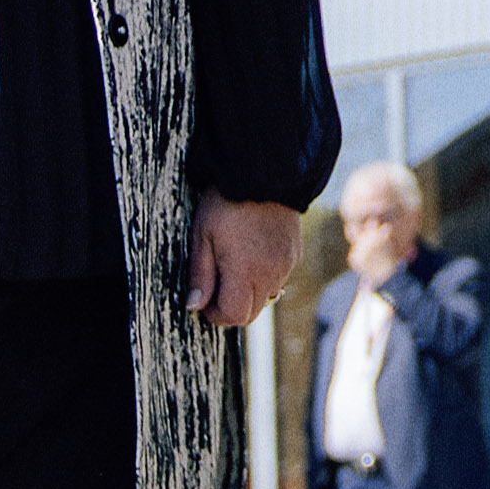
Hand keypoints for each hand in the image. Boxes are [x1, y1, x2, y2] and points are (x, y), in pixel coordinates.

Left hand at [188, 197, 298, 324]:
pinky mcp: (295, 253)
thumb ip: (200, 274)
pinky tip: (252, 254)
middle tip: (215, 288)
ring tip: (233, 266)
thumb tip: (194, 306)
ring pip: (266, 297)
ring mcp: (286, 264)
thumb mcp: (202, 235)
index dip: (215, 314)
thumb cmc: (226, 201)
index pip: (234, 315)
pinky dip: (264, 277)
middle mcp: (270, 273)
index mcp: (245, 271)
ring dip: (248, 293)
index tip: (204, 302)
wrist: (263, 172)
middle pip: (251, 313)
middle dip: (231, 308)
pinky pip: (278, 278)